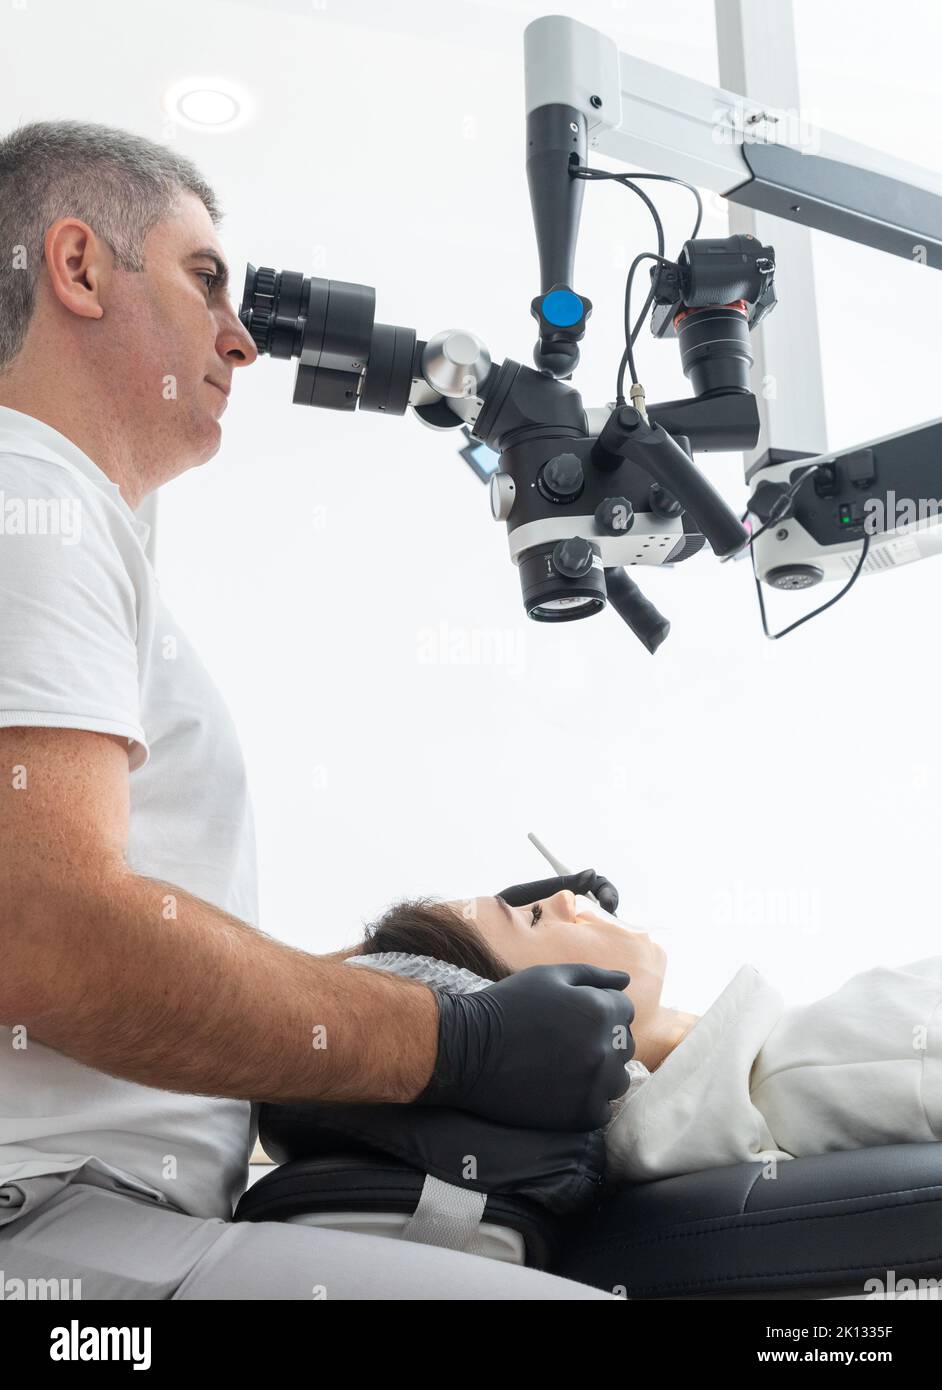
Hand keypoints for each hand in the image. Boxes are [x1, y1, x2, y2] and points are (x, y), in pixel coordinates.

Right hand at [415, 962, 634, 1130]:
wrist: (469, 1050)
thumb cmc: (509, 1005)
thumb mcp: (549, 976)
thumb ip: (594, 976)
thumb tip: (626, 979)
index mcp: (601, 1011)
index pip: (624, 1012)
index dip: (600, 1012)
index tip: (572, 1019)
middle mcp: (605, 1049)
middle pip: (624, 1046)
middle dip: (602, 1041)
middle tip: (565, 1043)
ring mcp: (595, 1085)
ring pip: (618, 1079)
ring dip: (599, 1073)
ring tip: (564, 1067)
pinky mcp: (581, 1115)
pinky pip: (602, 1109)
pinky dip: (586, 1102)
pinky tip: (560, 1089)